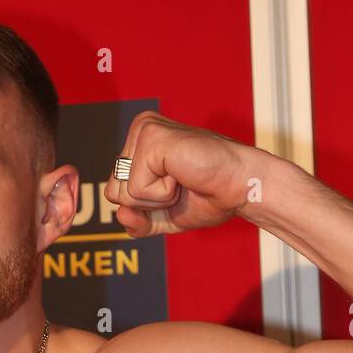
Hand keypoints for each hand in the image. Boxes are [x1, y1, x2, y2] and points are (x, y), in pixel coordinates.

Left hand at [103, 112, 257, 235]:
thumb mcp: (163, 217)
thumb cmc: (207, 197)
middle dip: (148, 203)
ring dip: (156, 199)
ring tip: (182, 178)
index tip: (176, 188)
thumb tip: (119, 214)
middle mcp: (139, 130)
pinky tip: (183, 175)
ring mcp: (144, 131)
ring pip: (121, 192)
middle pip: (112, 192)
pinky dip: (162, 194)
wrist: (240, 189)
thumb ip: (136, 222)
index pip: (114, 193)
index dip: (145, 206)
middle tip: (180, 184)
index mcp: (138, 143)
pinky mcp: (152, 138)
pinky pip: (136, 189)